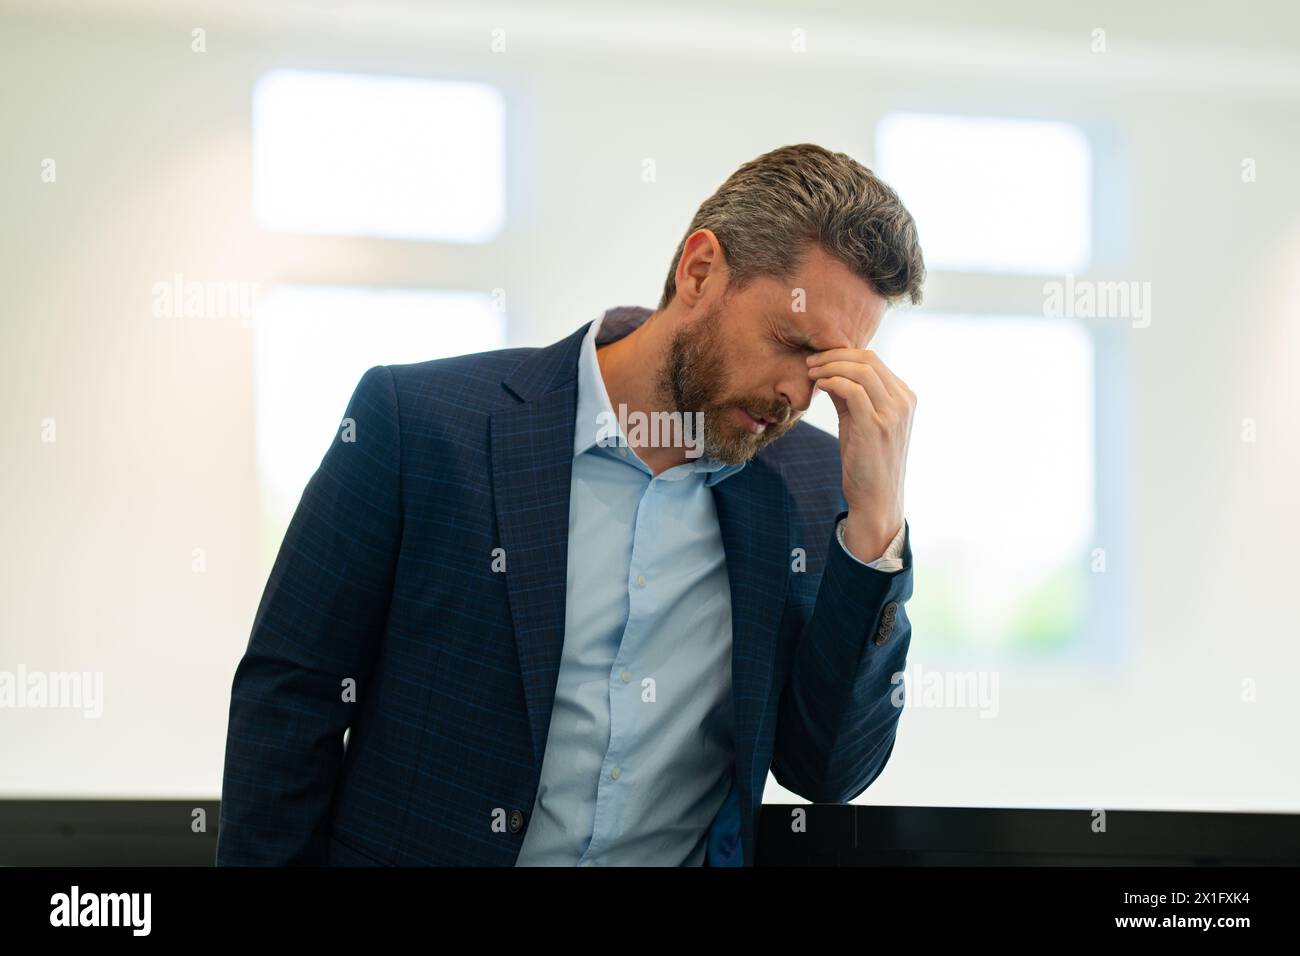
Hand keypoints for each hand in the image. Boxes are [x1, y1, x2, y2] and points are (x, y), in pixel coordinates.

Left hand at [807, 348, 914, 558]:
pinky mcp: (876, 426)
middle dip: (834, 355)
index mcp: (905, 398)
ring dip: (831, 366)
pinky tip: (819, 385)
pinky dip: (833, 381)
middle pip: (868, 359)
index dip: (843, 354)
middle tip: (810, 361)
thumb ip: (849, 396)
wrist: (876, 499)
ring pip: (861, 370)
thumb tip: (828, 369)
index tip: (819, 359)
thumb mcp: (860, 422)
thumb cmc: (866, 462)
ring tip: (810, 371)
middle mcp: (904, 402)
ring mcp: (893, 414)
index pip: (874, 360)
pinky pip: (853, 390)